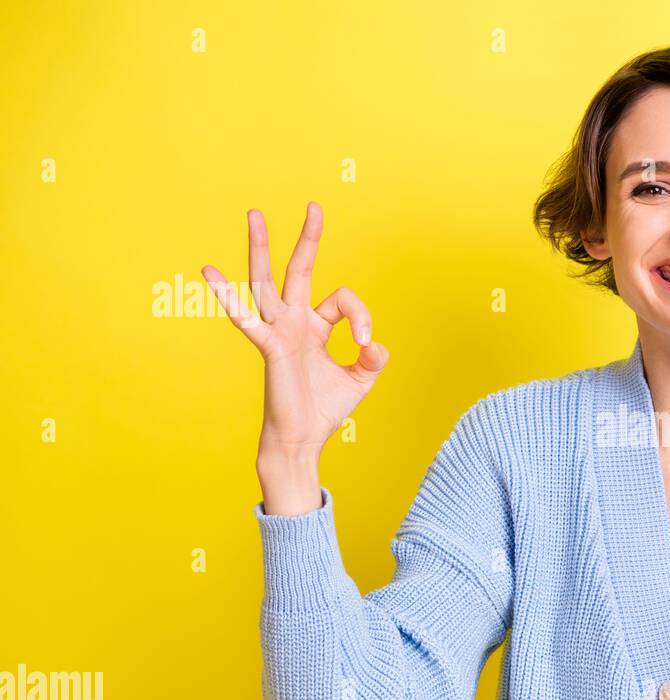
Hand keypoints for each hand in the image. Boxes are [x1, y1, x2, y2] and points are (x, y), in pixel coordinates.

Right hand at [201, 202, 388, 465]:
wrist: (303, 439)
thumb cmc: (324, 409)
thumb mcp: (359, 379)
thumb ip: (372, 358)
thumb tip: (375, 345)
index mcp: (315, 325)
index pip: (342, 300)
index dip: (362, 317)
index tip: (367, 345)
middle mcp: (294, 322)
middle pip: (298, 270)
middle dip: (307, 239)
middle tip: (315, 206)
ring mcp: (278, 331)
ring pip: (267, 282)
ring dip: (261, 248)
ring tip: (255, 214)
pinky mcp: (268, 346)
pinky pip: (246, 318)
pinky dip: (228, 297)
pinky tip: (210, 273)